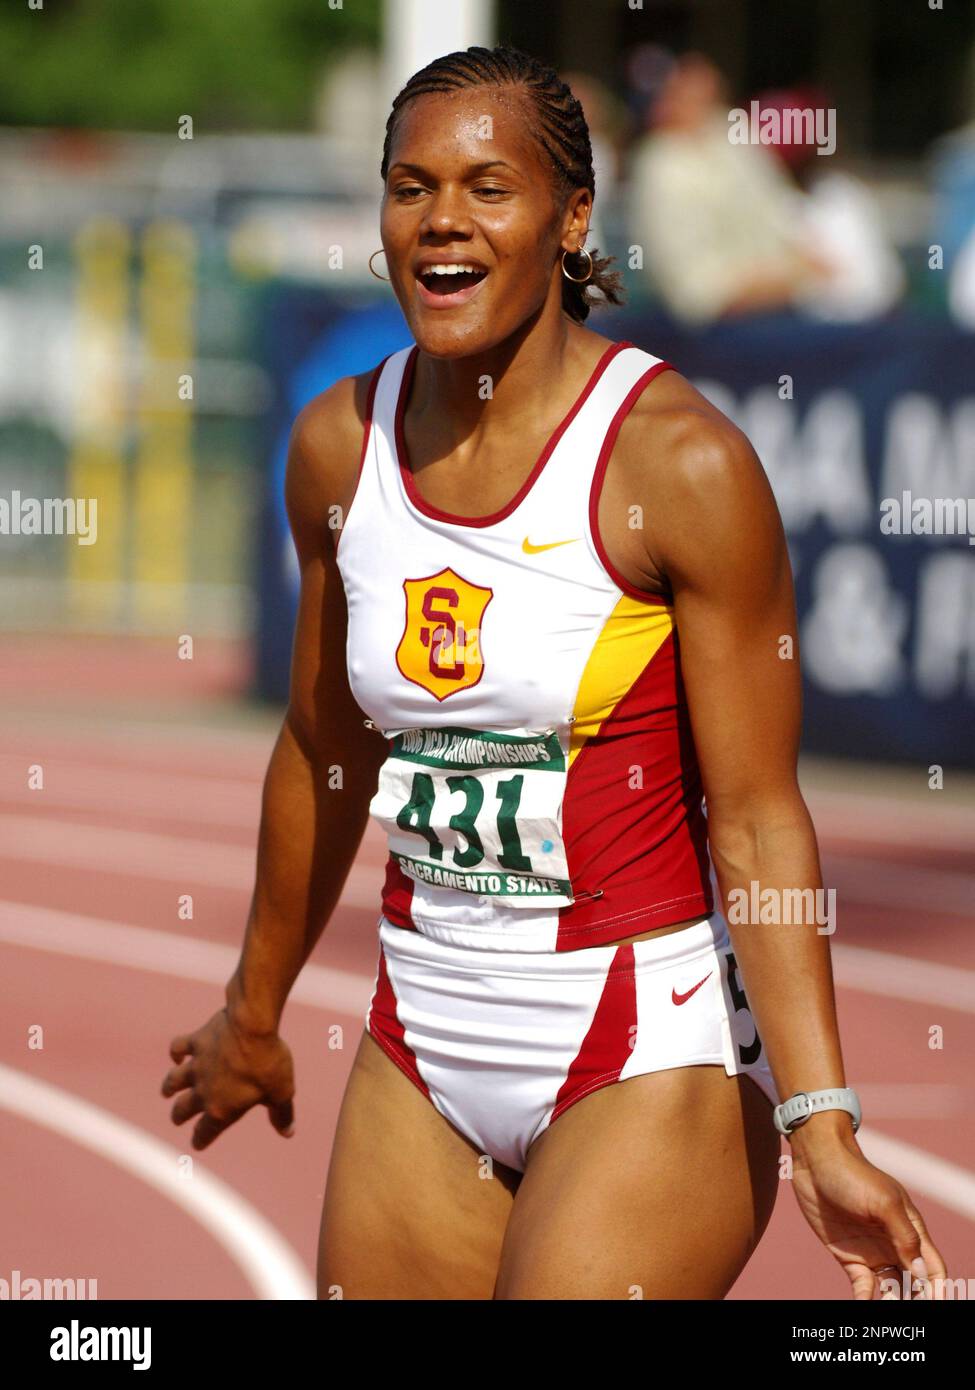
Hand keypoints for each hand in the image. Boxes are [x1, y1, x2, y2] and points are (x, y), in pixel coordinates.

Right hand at [161, 1008, 295, 1149]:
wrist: (253, 1027)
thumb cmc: (268, 1062)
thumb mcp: (282, 1092)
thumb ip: (282, 1114)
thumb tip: (288, 1132)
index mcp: (222, 1110)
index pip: (205, 1133)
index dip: (200, 1140)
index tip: (197, 1144)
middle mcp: (203, 1091)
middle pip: (182, 1110)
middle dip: (179, 1116)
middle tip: (178, 1117)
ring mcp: (197, 1066)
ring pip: (173, 1082)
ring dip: (169, 1088)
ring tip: (167, 1091)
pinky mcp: (196, 1042)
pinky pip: (178, 1048)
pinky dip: (175, 1052)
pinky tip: (177, 1055)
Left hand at [790, 1134, 946, 1299]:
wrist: (815, 1161)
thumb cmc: (853, 1174)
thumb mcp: (883, 1202)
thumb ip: (905, 1236)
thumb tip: (921, 1273)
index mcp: (910, 1228)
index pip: (932, 1266)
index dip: (937, 1287)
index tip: (935, 1303)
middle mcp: (894, 1243)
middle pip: (914, 1281)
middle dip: (916, 1298)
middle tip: (909, 1313)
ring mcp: (871, 1250)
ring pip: (890, 1287)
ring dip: (893, 1301)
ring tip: (889, 1311)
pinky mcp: (848, 1255)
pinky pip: (863, 1286)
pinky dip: (866, 1299)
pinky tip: (864, 1306)